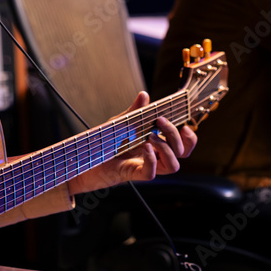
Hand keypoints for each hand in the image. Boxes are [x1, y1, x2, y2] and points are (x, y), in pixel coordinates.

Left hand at [68, 91, 196, 194]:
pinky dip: (152, 159)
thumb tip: (145, 95)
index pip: (183, 145)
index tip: (185, 125)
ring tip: (150, 136)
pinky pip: (151, 173)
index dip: (190, 138)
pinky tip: (145, 147)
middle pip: (182, 153)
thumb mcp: (119, 123)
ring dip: (167, 148)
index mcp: (155, 144)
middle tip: (160, 121)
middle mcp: (153, 157)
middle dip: (175, 135)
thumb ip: (134, 112)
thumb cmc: (101, 142)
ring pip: (173, 166)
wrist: (81, 158)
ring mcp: (144, 167)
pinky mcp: (132, 175)